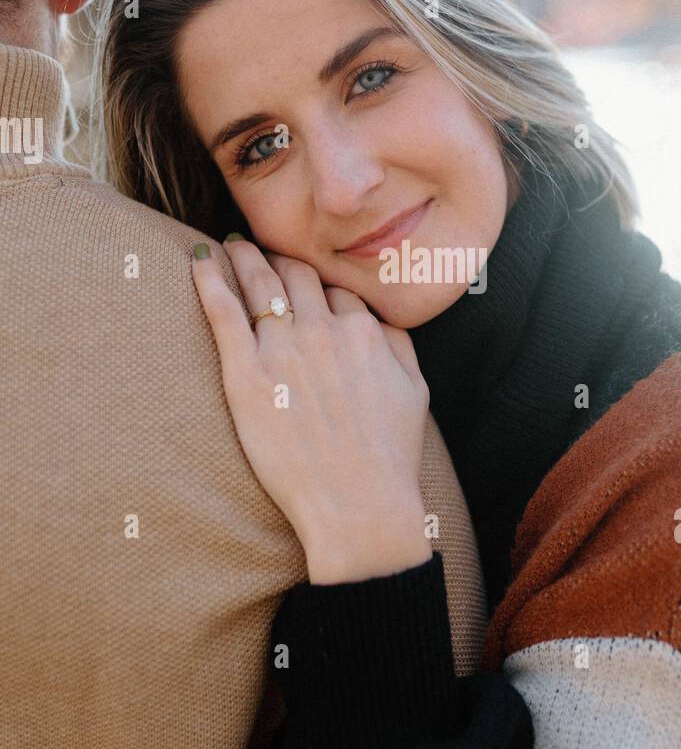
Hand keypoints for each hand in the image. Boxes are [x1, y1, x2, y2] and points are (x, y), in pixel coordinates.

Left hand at [191, 237, 432, 582]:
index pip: (338, 290)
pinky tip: (199, 258)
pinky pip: (223, 311)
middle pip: (298, 276)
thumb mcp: (414, 392)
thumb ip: (399, 347)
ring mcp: (283, 350)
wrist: (359, 504)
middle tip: (262, 250)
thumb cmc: (389, 456)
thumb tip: (380, 321)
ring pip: (261, 283)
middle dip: (280, 258)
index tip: (304, 278)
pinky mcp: (246, 374)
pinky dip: (209, 278)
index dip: (320, 283)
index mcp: (365, 332)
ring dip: (244, 256)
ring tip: (231, 244)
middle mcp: (324, 331)